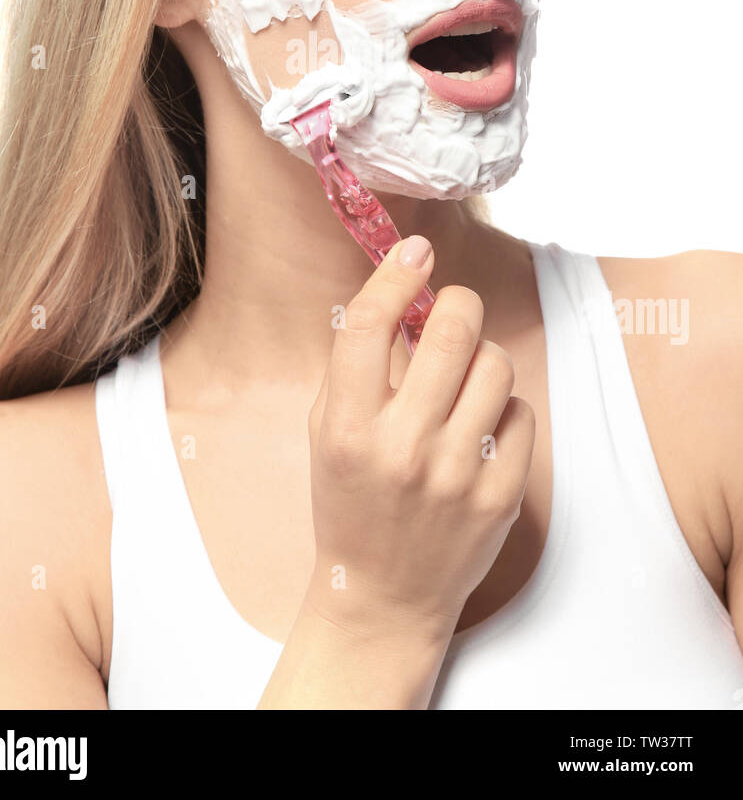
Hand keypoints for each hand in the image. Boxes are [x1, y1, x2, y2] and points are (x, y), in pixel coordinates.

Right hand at [305, 235, 534, 643]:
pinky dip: (500, 410)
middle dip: (456, 303)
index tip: (415, 251)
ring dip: (480, 358)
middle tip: (451, 309)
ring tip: (461, 382)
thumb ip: (357, 364)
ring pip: (495, 364)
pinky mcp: (501, 497)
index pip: (369, 326)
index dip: (395, 275)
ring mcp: (457, 475)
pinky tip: (478, 431)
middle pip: (452, 331)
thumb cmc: (351, 501)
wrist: (382, 596)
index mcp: (349, 429)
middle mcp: (402, 449)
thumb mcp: (328, 432)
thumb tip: (402, 286)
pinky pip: (520, 412)